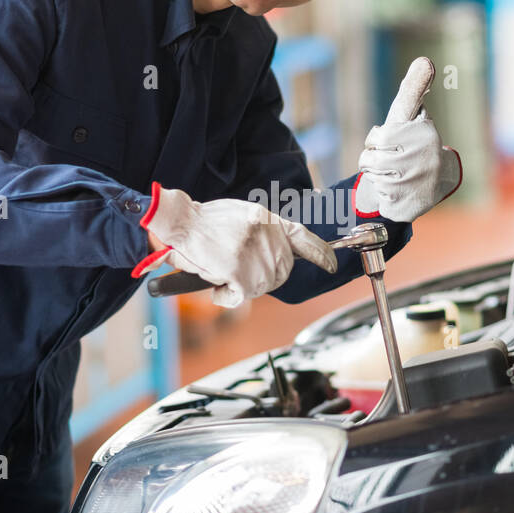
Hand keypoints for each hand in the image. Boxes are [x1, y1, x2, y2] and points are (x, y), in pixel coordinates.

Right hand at [132, 183, 336, 307]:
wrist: (182, 222)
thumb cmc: (205, 221)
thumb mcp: (243, 215)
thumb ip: (263, 233)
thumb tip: (275, 253)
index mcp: (270, 221)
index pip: (304, 238)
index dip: (320, 253)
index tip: (331, 264)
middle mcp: (268, 238)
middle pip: (282, 272)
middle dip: (263, 277)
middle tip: (238, 269)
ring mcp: (255, 256)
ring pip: (260, 287)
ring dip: (240, 286)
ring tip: (221, 270)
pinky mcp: (239, 272)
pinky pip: (239, 297)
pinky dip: (225, 296)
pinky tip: (216, 286)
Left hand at [353, 57, 462, 222]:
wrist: (438, 182)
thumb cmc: (415, 142)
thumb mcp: (412, 115)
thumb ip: (413, 88)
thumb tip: (426, 60)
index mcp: (423, 133)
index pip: (377, 139)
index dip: (376, 142)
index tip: (385, 142)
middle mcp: (424, 158)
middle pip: (369, 161)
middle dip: (371, 161)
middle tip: (387, 161)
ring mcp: (417, 184)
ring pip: (372, 180)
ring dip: (377, 178)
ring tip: (394, 175)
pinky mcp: (409, 207)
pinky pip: (378, 200)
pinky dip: (382, 197)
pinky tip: (398, 192)